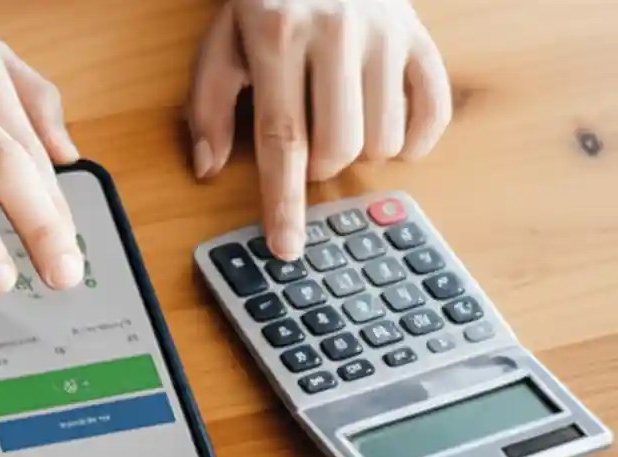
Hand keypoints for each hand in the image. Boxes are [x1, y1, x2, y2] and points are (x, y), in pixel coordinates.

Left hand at [186, 0, 452, 259]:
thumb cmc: (265, 2)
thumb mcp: (221, 43)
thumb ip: (210, 105)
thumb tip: (207, 167)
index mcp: (277, 37)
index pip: (282, 139)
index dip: (284, 200)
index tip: (286, 246)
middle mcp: (337, 33)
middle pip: (338, 145)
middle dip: (320, 170)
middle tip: (308, 150)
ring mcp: (386, 33)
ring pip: (385, 136)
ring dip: (362, 154)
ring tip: (342, 128)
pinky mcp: (420, 35)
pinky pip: (434, 109)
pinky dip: (416, 140)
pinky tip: (391, 136)